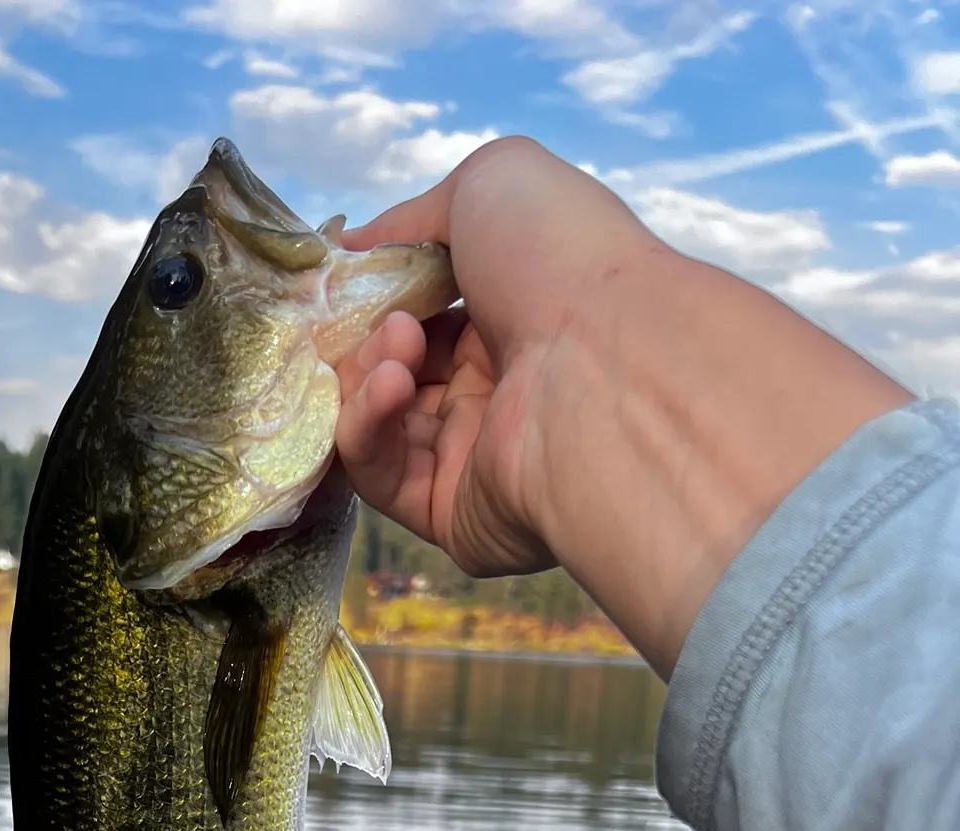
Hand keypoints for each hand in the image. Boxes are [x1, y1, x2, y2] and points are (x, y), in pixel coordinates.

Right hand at [335, 137, 910, 677]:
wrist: (608, 364)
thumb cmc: (564, 262)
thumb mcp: (491, 185)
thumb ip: (413, 216)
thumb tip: (351, 245)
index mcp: (512, 321)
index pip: (417, 319)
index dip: (375, 302)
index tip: (351, 284)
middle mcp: (496, 392)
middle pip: (389, 375)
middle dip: (369, 341)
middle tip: (389, 321)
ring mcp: (474, 458)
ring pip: (377, 429)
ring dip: (367, 379)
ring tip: (398, 348)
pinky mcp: (454, 516)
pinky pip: (380, 480)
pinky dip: (364, 430)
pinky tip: (393, 387)